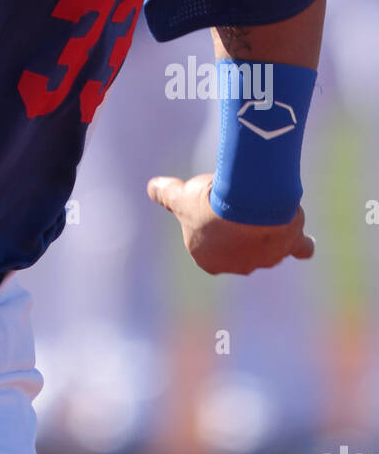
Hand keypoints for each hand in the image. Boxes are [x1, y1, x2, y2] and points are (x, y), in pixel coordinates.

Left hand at [146, 173, 314, 275]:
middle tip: (233, 200)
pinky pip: (300, 249)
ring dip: (265, 232)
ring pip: (268, 248)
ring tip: (261, 206)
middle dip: (236, 229)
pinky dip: (301, 243)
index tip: (208, 207)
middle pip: (238, 248)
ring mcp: (265, 258)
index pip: (205, 247)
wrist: (248, 205)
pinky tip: (301, 237)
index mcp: (207, 260)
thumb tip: (152, 187)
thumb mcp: (180, 196)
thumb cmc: (210, 202)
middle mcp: (237, 266)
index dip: (207, 227)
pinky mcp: (290, 247)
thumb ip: (165, 193)